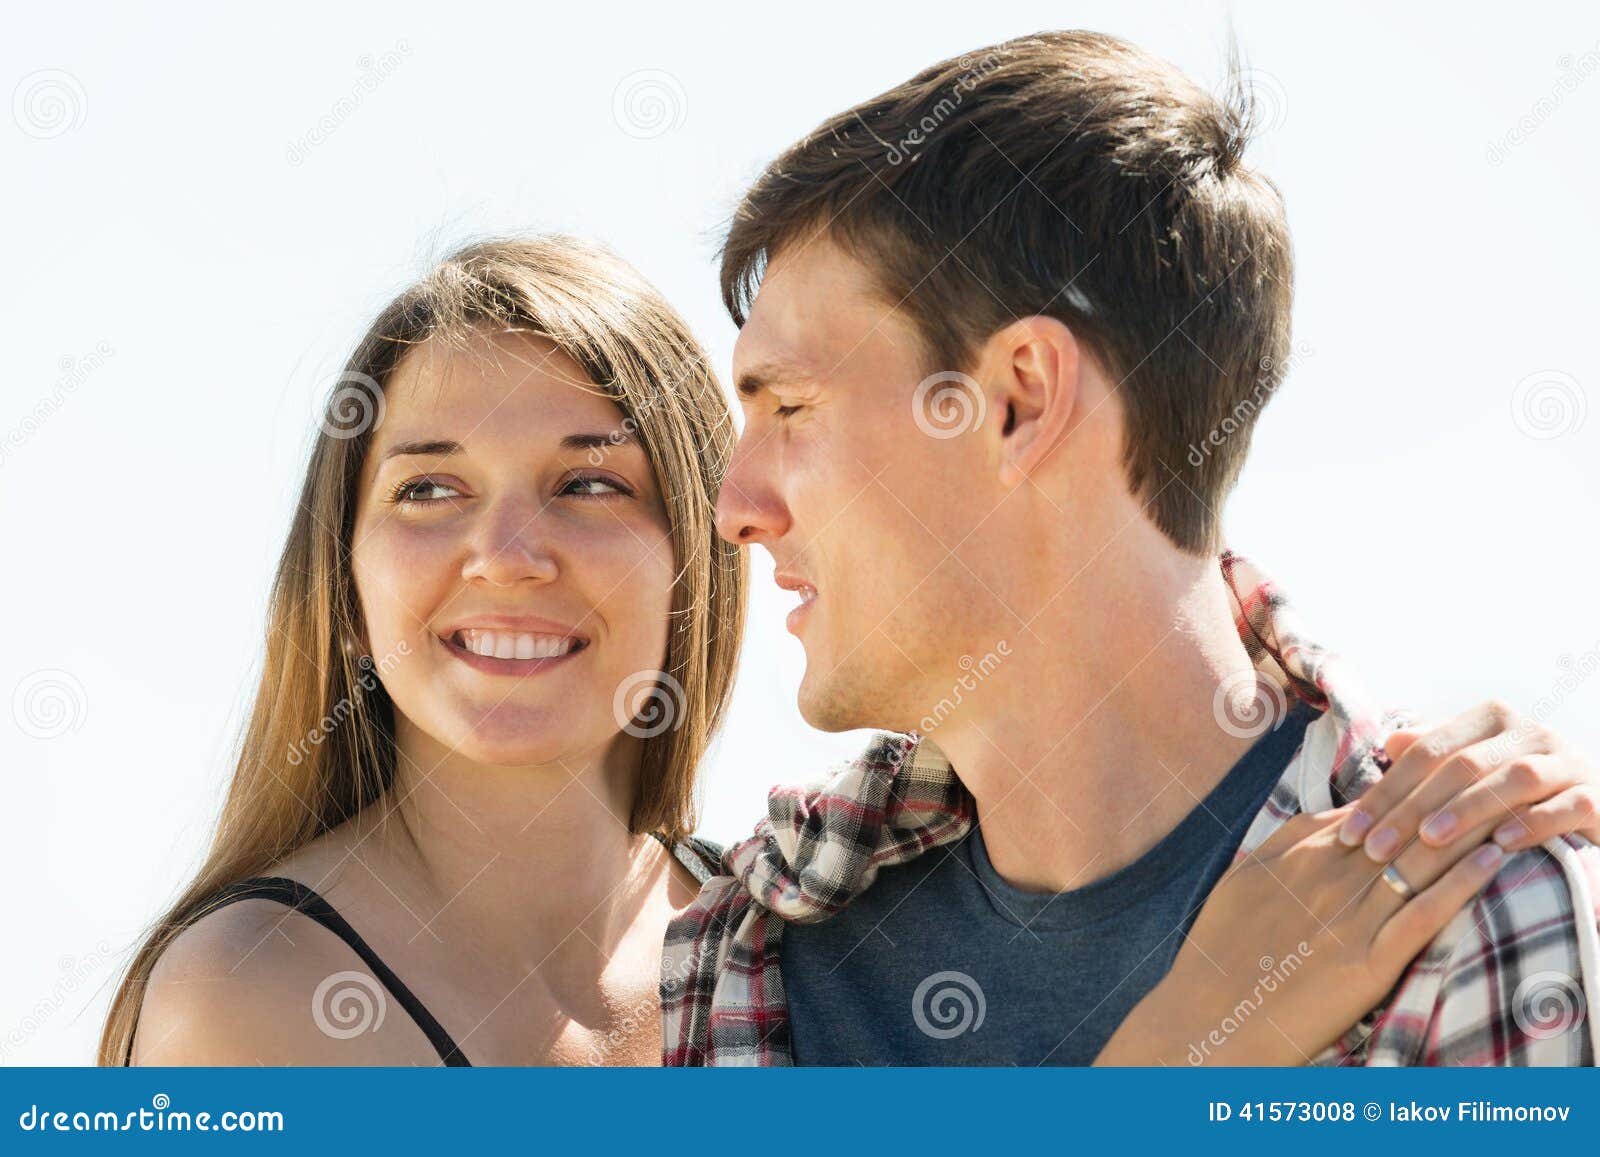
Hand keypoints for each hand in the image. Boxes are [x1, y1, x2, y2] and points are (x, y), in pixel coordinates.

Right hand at [1098, 802, 1505, 1065]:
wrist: (1210, 1016)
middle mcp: (1328, 876)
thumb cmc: (1223, 950)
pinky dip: (1462, 885)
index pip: (1370, 806)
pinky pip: (1425, 915)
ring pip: (1422, 860)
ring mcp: (1349, 918)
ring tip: (1503, 808)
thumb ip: (1288, 843)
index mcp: (1299, 854)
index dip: (1412, 785)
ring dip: (1467, 830)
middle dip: (1449, 797)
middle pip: (1404, 824)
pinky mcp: (1368, 961)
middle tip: (1487, 777)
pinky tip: (1490, 861)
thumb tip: (1336, 816)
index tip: (1445, 771)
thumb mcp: (1245, 878)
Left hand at [1337, 701, 1596, 856]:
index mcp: (1491, 719)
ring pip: (1513, 779)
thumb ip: (1431, 755)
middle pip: (1462, 765)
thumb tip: (1390, 741)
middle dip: (1414, 808)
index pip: (1426, 751)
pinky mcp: (1597, 796)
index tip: (1349, 833)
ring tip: (1430, 841)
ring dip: (1469, 810)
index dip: (1385, 791)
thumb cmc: (1508, 795)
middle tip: (1376, 849)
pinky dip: (1533, 824)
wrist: (1583, 810)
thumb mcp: (1467, 773)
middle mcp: (1530, 731)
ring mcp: (1567, 761)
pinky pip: (1566, 806)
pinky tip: (1500, 848)